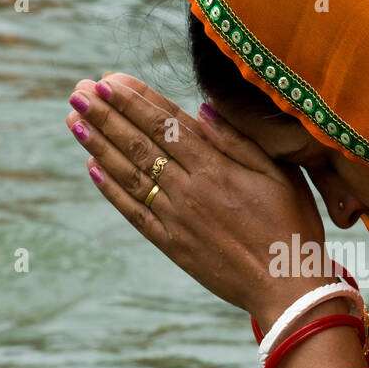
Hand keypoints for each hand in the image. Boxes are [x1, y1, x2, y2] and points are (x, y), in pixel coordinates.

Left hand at [66, 73, 331, 325]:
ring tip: (75, 119)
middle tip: (80, 90)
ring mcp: (176, 218)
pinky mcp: (171, 245)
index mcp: (217, 168)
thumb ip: (239, 141)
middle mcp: (189, 189)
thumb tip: (201, 110)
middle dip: (107, 114)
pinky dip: (110, 190)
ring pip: (129, 174)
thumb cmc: (293, 227)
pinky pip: (133, 212)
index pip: (166, 124)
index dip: (136, 100)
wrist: (287, 288)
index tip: (109, 79)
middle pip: (139, 144)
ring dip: (99, 145)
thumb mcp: (280, 175)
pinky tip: (92, 168)